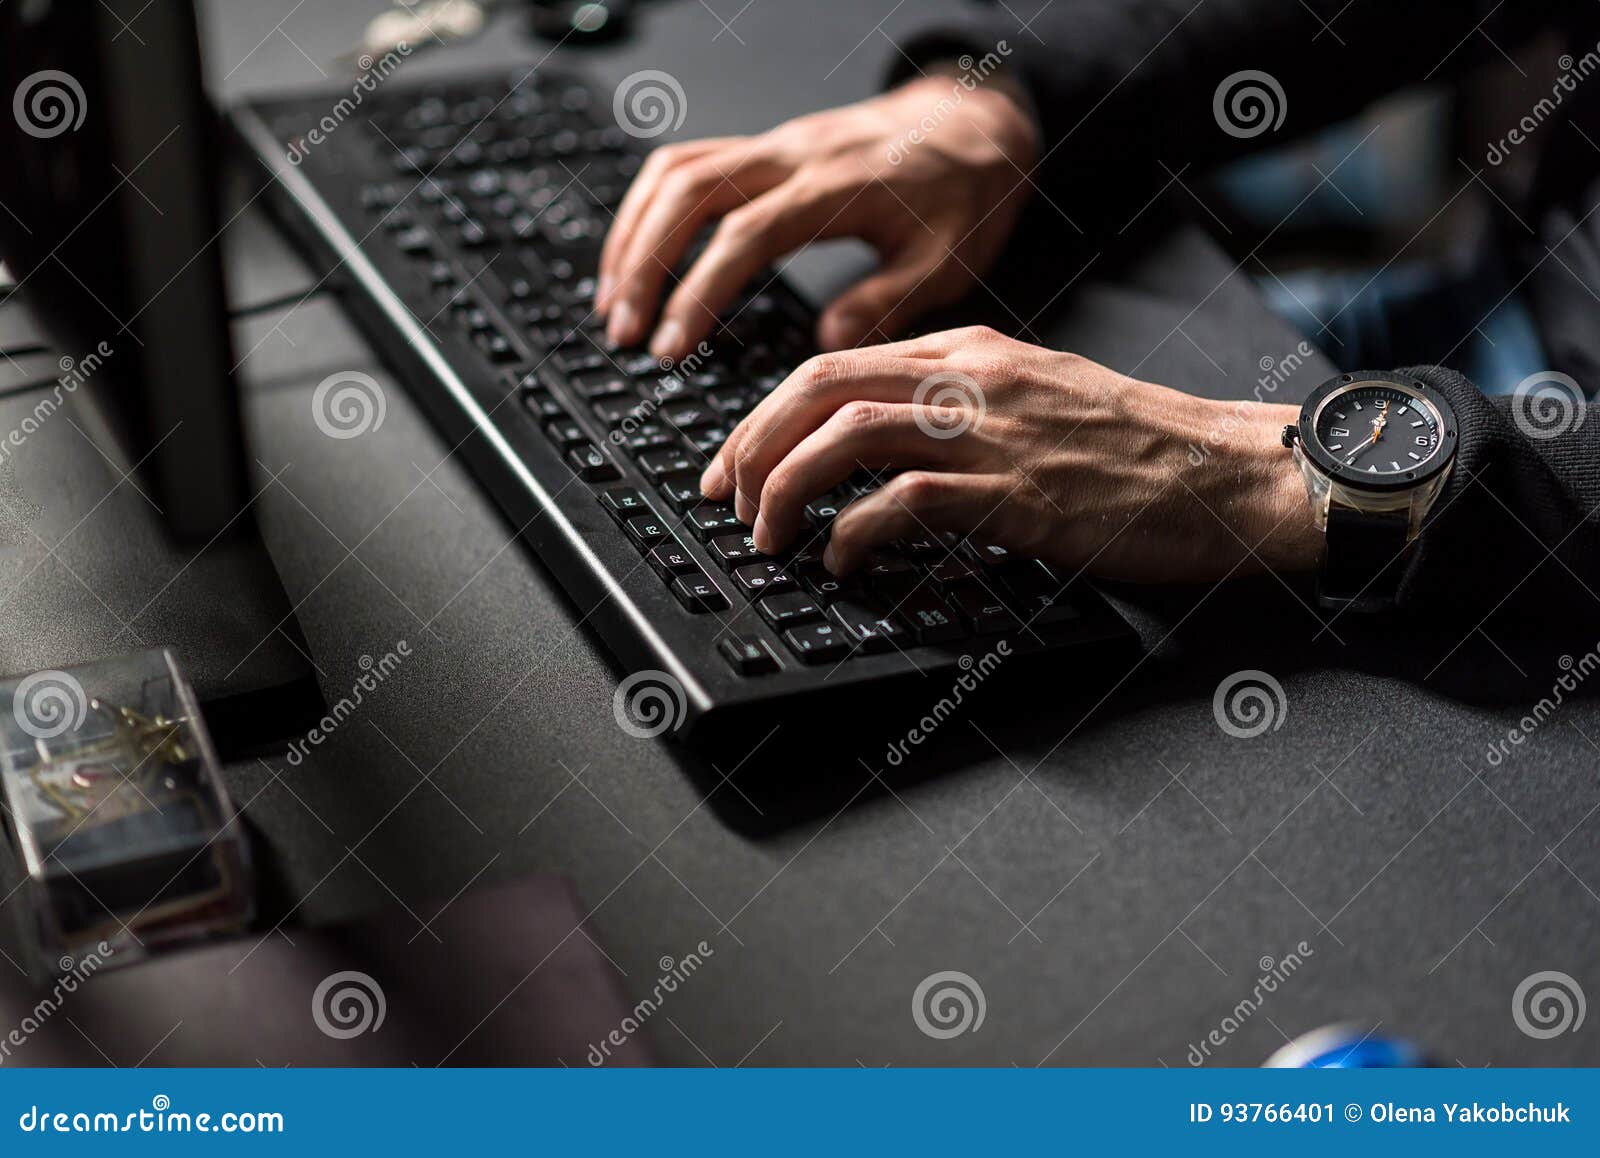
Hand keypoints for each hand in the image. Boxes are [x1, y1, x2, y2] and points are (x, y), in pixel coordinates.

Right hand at [595, 72, 1039, 359]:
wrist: (973, 126)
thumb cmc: (961, 194)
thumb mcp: (948, 260)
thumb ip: (888, 299)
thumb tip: (826, 340)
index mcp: (835, 188)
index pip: (746, 234)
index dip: (700, 290)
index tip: (671, 344)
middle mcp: (793, 156)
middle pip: (689, 192)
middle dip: (643, 263)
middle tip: (624, 331)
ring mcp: (773, 146)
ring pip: (675, 171)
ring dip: (632, 235)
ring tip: (613, 302)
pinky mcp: (764, 149)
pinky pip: (686, 163)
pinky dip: (647, 209)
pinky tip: (636, 255)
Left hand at [697, 327, 1324, 581]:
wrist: (1225, 473)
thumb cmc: (1135, 448)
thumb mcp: (1031, 396)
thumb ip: (953, 404)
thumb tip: (870, 444)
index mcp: (967, 353)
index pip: (830, 367)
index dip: (761, 419)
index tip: (734, 466)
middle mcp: (970, 380)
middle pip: (820, 391)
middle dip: (752, 448)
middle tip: (727, 502)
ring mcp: (993, 433)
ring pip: (848, 435)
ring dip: (788, 489)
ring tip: (772, 537)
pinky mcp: (1018, 494)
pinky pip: (905, 502)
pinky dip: (855, 533)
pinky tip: (843, 560)